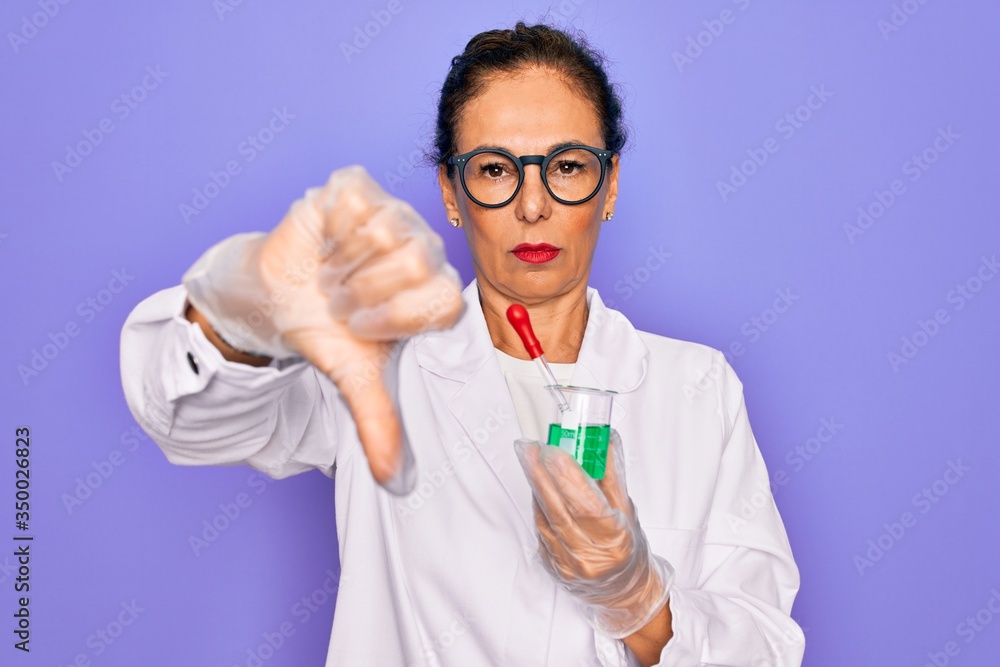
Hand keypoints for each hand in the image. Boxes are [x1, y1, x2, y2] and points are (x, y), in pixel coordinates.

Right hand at [182, 166, 464, 492]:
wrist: (279, 293)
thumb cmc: (327, 329)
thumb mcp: (353, 375)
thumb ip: (379, 419)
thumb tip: (391, 478)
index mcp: (434, 292)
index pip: (441, 300)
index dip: (395, 317)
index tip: (362, 327)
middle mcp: (424, 249)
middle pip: (413, 261)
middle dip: (362, 291)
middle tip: (340, 301)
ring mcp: (394, 213)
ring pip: (382, 231)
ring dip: (342, 263)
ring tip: (329, 274)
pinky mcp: (359, 187)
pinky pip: (355, 200)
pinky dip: (330, 228)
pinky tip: (323, 241)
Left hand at [513, 429, 674, 638]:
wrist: (623, 591)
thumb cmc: (628, 549)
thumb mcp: (628, 513)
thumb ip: (612, 478)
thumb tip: (603, 442)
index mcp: (615, 541)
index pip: (586, 507)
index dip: (568, 478)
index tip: (554, 452)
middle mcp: (590, 556)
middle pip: (559, 511)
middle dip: (542, 476)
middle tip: (532, 449)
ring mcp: (569, 565)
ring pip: (546, 520)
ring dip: (536, 487)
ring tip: (530, 460)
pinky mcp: (553, 568)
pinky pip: (541, 532)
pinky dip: (538, 507)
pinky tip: (537, 486)